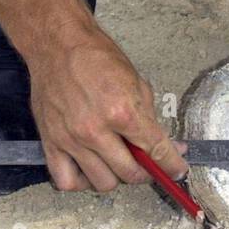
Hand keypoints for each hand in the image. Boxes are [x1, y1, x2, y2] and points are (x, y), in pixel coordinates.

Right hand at [28, 23, 188, 192]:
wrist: (59, 45)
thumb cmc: (97, 58)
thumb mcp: (136, 81)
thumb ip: (150, 116)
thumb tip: (169, 143)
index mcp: (123, 111)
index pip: (156, 151)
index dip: (171, 166)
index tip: (177, 171)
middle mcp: (96, 130)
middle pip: (130, 173)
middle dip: (146, 172)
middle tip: (146, 162)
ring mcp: (71, 140)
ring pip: (102, 183)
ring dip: (116, 177)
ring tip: (118, 162)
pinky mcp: (51, 142)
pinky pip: (67, 181)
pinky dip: (83, 182)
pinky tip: (90, 170)